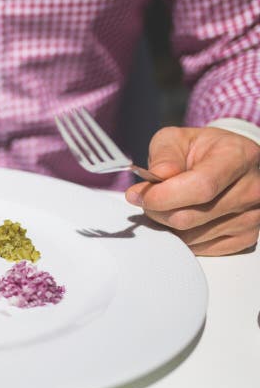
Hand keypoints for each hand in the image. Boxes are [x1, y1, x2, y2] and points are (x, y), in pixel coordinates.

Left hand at [125, 126, 259, 255]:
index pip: (200, 187)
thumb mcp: (176, 139)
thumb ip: (163, 156)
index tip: (138, 195)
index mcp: (238, 157)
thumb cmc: (201, 150)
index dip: (163, 196)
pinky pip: (200, 248)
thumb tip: (155, 179)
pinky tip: (179, 217)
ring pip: (190, 236)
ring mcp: (251, 217)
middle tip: (146, 199)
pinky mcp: (245, 238)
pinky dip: (181, 237)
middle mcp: (251, 189)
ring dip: (166, 224)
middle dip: (157, 211)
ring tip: (165, 205)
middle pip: (190, 217)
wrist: (227, 162)